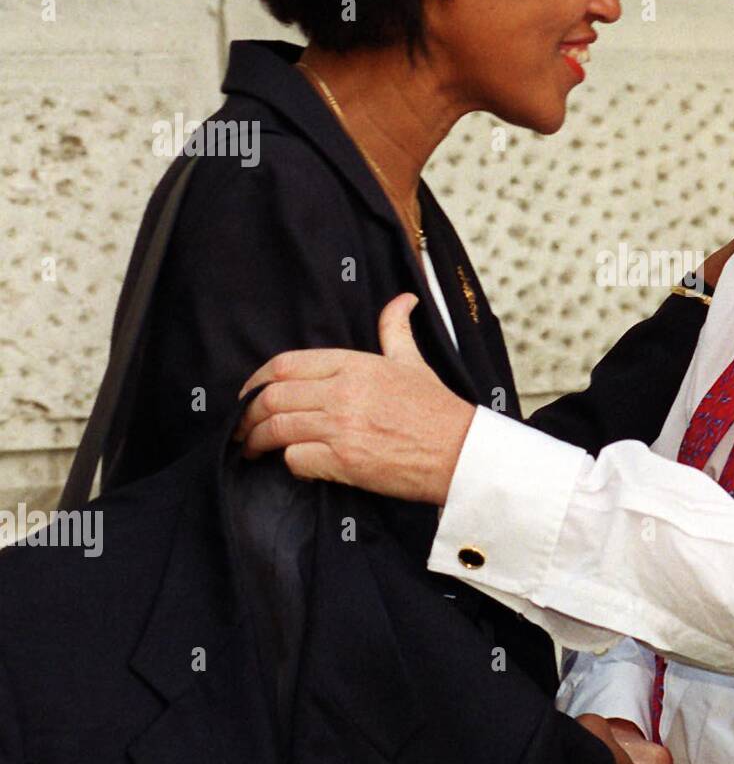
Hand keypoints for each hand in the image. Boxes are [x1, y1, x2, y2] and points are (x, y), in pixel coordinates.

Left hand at [233, 293, 472, 504]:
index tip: (250, 395)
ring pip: (277, 428)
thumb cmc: (437, 410)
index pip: (286, 365)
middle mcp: (344, 391)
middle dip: (249, 415)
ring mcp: (342, 426)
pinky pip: (295, 459)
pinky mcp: (344, 461)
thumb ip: (396, 330)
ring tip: (254, 449)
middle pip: (273, 397)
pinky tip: (293, 464)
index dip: (257, 381)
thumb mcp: (414, 362)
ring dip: (258, 441)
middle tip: (243, 428)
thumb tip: (403, 300)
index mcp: (355, 364)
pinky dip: (288, 462)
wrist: (460, 452)